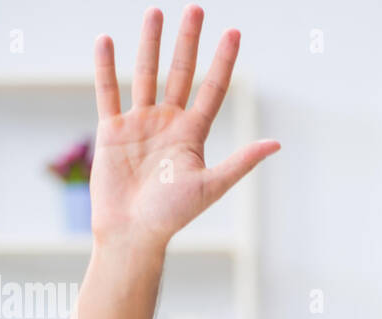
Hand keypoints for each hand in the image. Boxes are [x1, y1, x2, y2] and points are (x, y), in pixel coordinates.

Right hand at [90, 5, 279, 247]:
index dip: (223, 61)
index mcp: (193, 134)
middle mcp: (168, 123)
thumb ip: (241, 162)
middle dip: (189, 41)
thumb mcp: (211, 185)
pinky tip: (107, 40)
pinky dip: (106, 67)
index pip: (212, 89)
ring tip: (156, 12)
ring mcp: (139, 123)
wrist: (132, 233)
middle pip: (181, 72)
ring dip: (151, 43)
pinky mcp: (112, 129)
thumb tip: (276, 144)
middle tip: (196, 8)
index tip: (234, 32)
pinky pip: (108, 91)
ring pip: (146, 74)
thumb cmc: (172, 215)